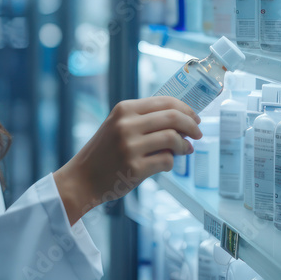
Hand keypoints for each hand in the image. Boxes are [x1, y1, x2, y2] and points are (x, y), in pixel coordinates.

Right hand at [53, 96, 201, 224]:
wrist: (82, 178)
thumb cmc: (105, 152)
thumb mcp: (118, 126)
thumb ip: (145, 120)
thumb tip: (183, 122)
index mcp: (124, 110)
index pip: (165, 102)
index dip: (186, 109)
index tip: (195, 118)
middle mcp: (126, 125)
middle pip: (173, 117)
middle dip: (191, 126)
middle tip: (198, 134)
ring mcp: (130, 147)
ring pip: (173, 139)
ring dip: (184, 145)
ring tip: (184, 150)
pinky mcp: (134, 168)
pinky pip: (166, 160)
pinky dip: (172, 162)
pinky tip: (167, 163)